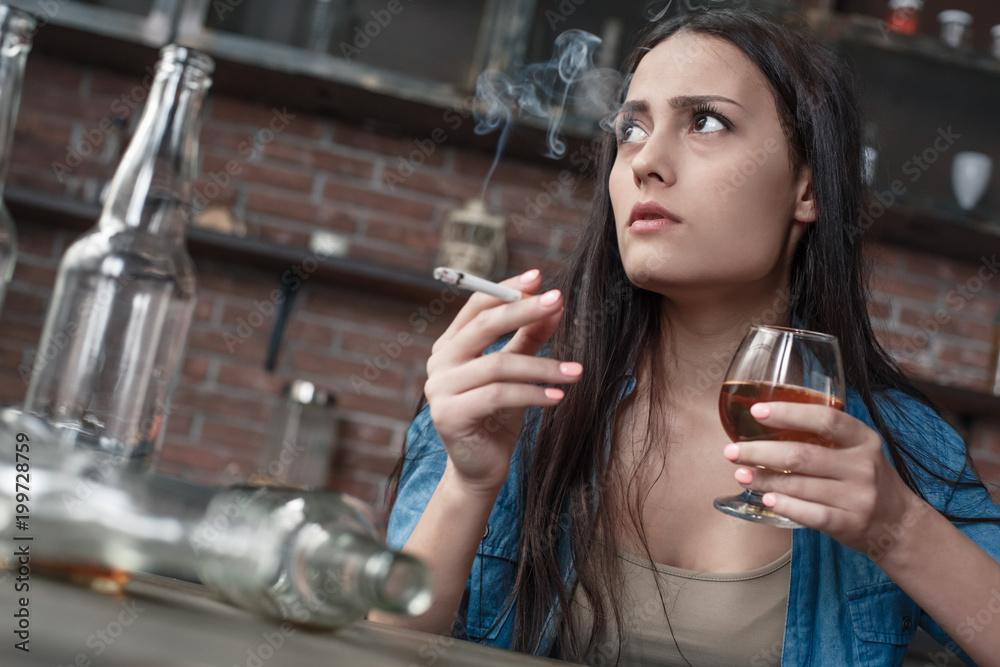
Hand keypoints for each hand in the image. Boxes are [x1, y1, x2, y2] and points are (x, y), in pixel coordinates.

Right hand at [423, 269, 582, 495]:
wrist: (480, 469)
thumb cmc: (497, 416)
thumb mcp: (517, 372)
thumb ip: (529, 338)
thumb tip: (555, 306)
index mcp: (451, 345)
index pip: (476, 305)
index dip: (507, 288)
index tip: (540, 278)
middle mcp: (439, 362)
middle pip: (484, 326)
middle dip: (524, 311)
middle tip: (558, 302)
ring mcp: (440, 389)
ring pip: (498, 364)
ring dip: (542, 365)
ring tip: (575, 371)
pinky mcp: (450, 415)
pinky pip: (498, 396)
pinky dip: (532, 394)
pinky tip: (557, 397)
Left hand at [722, 401, 916, 552]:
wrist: (898, 524)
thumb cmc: (865, 480)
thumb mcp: (856, 450)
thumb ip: (824, 437)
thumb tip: (766, 422)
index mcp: (863, 440)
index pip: (825, 419)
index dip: (789, 413)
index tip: (757, 411)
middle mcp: (863, 466)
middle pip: (802, 455)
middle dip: (760, 452)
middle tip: (732, 451)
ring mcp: (858, 497)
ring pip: (800, 485)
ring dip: (764, 481)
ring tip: (741, 475)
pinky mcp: (850, 524)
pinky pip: (811, 514)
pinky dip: (786, 506)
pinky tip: (765, 500)